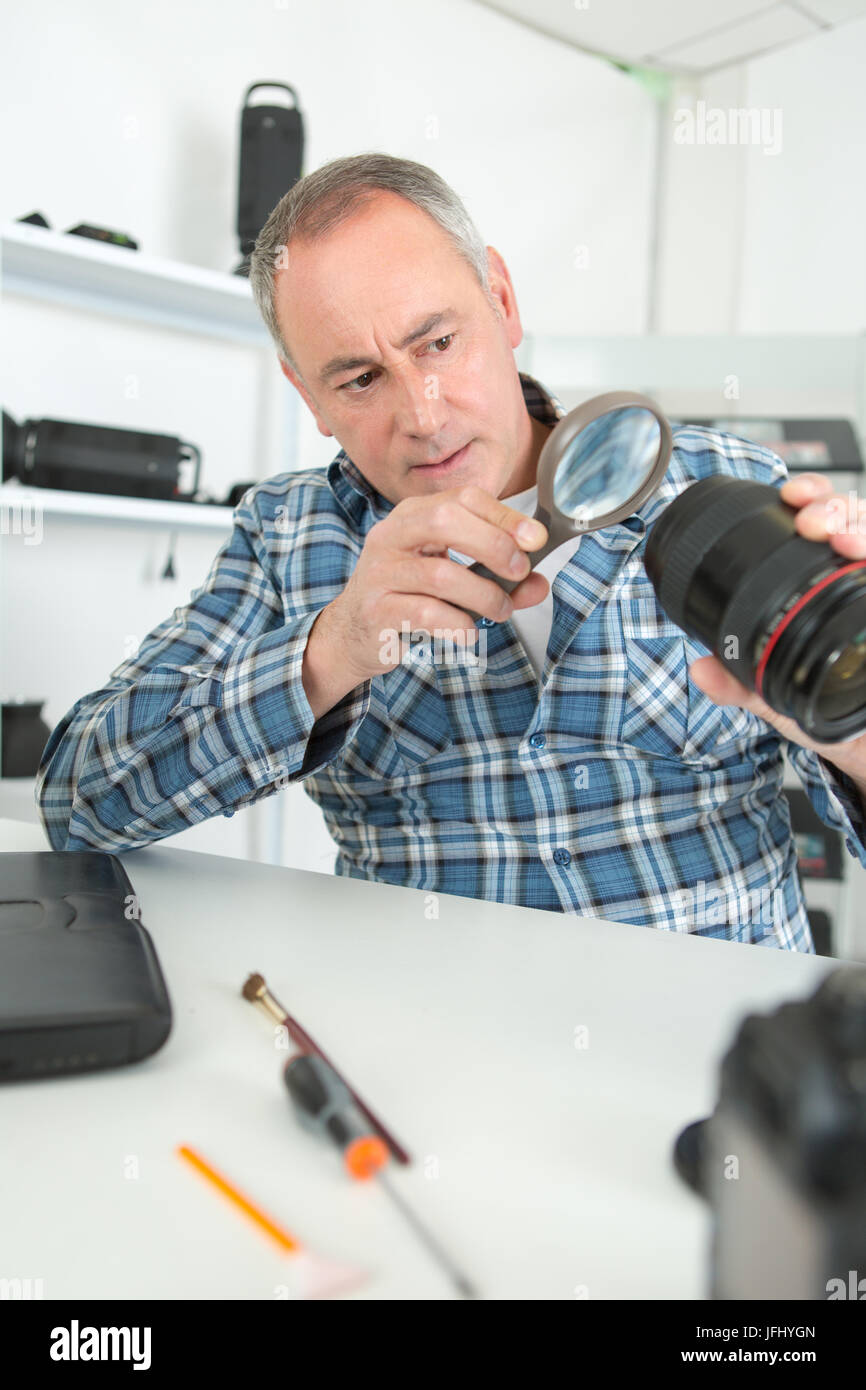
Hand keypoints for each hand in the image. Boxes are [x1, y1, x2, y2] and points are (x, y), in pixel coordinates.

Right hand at [314, 485, 549, 683]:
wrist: (353, 633)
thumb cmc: (408, 598)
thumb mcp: (454, 579)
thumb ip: (497, 578)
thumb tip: (539, 584)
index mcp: (412, 516)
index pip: (463, 498)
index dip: (504, 516)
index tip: (535, 539)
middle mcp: (391, 536)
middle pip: (446, 521)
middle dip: (493, 545)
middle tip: (518, 573)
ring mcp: (380, 573)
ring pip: (441, 575)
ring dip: (484, 596)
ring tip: (500, 610)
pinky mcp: (377, 610)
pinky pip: (426, 613)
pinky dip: (459, 624)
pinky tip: (469, 632)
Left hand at [688, 472, 865, 788]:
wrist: (862, 742)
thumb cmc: (827, 710)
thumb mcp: (776, 695)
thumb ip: (739, 683)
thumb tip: (701, 668)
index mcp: (822, 584)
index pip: (822, 523)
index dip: (811, 498)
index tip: (790, 496)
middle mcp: (856, 578)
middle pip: (853, 519)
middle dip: (832, 505)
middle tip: (811, 519)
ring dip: (860, 525)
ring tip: (842, 537)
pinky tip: (861, 555)